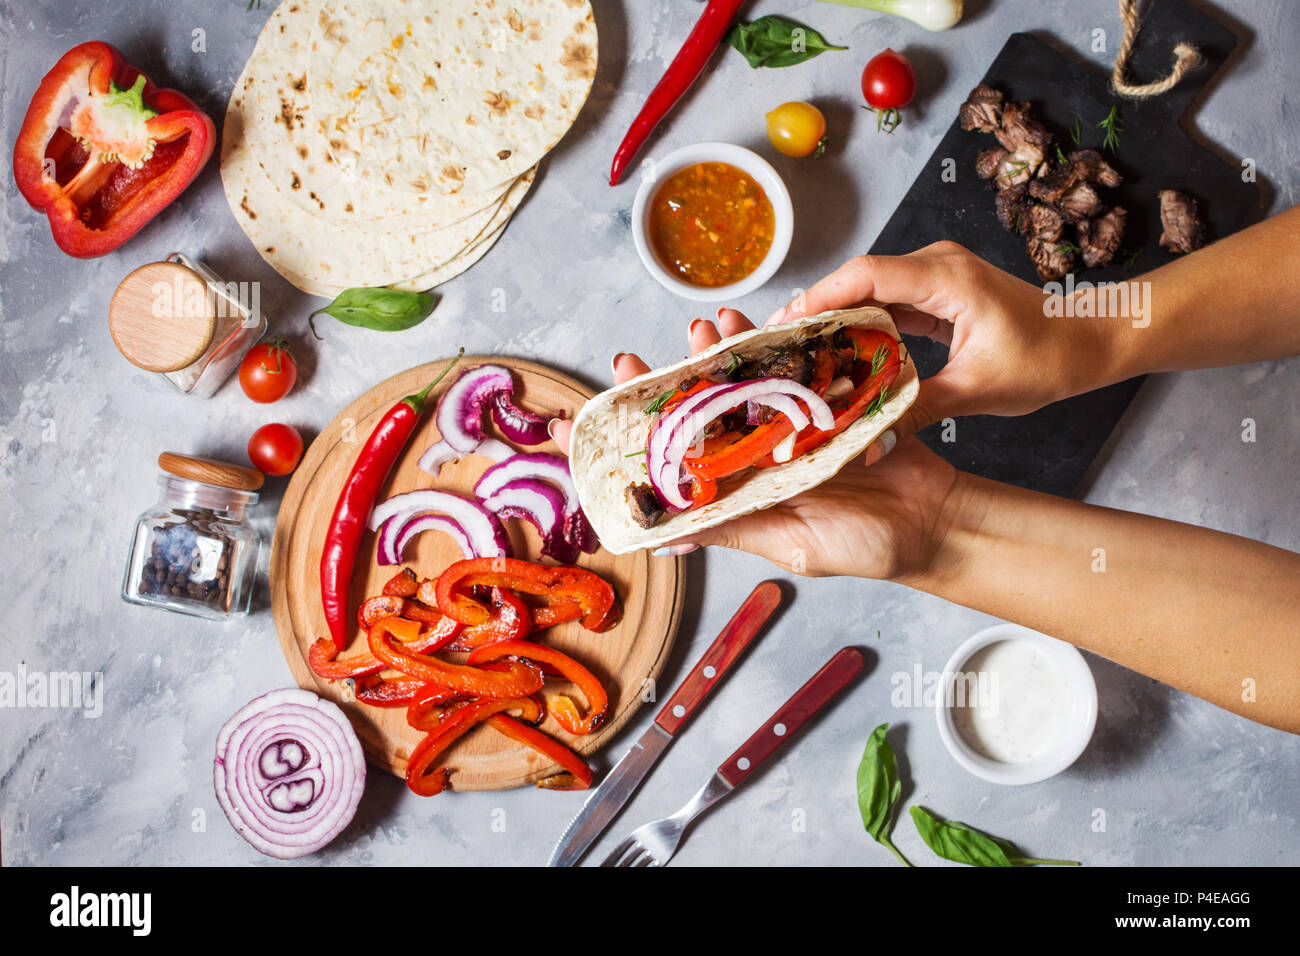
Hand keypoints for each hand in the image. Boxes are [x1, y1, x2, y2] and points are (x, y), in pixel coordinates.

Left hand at [550, 310, 963, 580]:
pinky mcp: (822, 404)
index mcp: (737, 495)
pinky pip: (784, 369)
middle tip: (626, 360)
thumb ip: (735, 528)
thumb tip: (665, 537)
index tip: (564, 431)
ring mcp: (786, 429)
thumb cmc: (867, 547)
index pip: (662, 473)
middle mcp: (753, 459)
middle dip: (656, 389)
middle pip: (691, 418)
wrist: (937, 522)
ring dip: (710, 356)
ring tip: (696, 328)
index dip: (615, 451)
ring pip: (734, 386)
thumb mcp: (793, 543)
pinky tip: (744, 326)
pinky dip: (765, 346)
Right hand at [767, 241, 1113, 441]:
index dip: (819, 298)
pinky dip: (857, 324)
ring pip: (867, 289)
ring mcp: (935, 276)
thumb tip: (869, 445)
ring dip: (832, 318)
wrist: (1089, 339)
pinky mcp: (935, 292)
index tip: (784, 327)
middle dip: (814, 310)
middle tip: (775, 347)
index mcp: (948, 278)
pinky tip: (835, 352)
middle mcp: (937, 265)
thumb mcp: (979, 392)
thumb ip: (917, 412)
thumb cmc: (1048, 358)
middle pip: (857, 278)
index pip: (866, 276)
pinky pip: (885, 302)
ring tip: (795, 352)